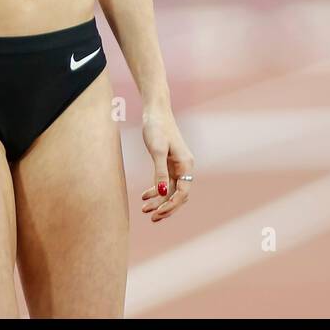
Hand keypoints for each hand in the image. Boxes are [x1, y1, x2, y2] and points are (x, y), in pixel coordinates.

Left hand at [140, 104, 193, 222]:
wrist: (155, 111)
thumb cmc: (157, 128)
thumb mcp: (157, 150)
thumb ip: (159, 172)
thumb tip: (162, 194)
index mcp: (186, 165)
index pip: (182, 193)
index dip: (171, 205)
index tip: (157, 213)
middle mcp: (185, 167)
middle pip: (179, 195)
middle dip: (166, 208)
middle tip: (151, 218)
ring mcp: (177, 166)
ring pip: (171, 191)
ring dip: (159, 202)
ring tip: (144, 210)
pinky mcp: (168, 163)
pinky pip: (165, 183)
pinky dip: (156, 191)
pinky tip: (144, 196)